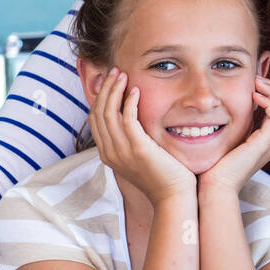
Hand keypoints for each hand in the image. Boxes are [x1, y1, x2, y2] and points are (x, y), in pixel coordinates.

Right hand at [90, 68, 194, 204]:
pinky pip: (127, 119)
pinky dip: (129, 102)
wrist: (174, 197)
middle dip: (105, 89)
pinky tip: (136, 91)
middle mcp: (110, 153)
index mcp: (108, 154)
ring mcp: (122, 152)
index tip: (110, 81)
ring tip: (122, 75)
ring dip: (114, 90)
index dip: (100, 98)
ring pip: (108, 113)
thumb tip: (134, 123)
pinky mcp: (138, 149)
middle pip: (98, 113)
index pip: (95, 120)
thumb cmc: (163, 177)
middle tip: (114, 72)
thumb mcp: (141, 157)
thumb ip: (133, 140)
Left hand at [198, 75, 269, 194]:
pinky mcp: (265, 144)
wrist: (214, 186)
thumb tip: (224, 107)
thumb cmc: (214, 166)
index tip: (253, 83)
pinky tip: (254, 96)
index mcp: (265, 142)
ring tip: (257, 82)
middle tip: (257, 77)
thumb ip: (232, 127)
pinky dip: (269, 102)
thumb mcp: (226, 140)